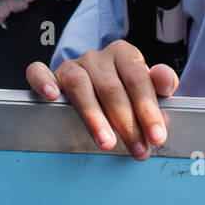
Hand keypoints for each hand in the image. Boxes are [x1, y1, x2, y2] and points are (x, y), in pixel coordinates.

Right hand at [26, 40, 178, 158]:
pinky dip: (43, 82)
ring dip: (94, 117)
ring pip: (80, 86)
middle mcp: (97, 57)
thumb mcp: (148, 88)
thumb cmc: (126, 92)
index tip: (156, 136)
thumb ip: (161, 84)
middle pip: (111, 87)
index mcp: (124, 54)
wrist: (99, 88)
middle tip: (138, 149)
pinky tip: (52, 97)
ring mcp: (72, 65)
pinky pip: (38, 72)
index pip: (138, 79)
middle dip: (126, 123)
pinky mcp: (50, 75)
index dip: (148, 109)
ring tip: (106, 142)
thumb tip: (165, 80)